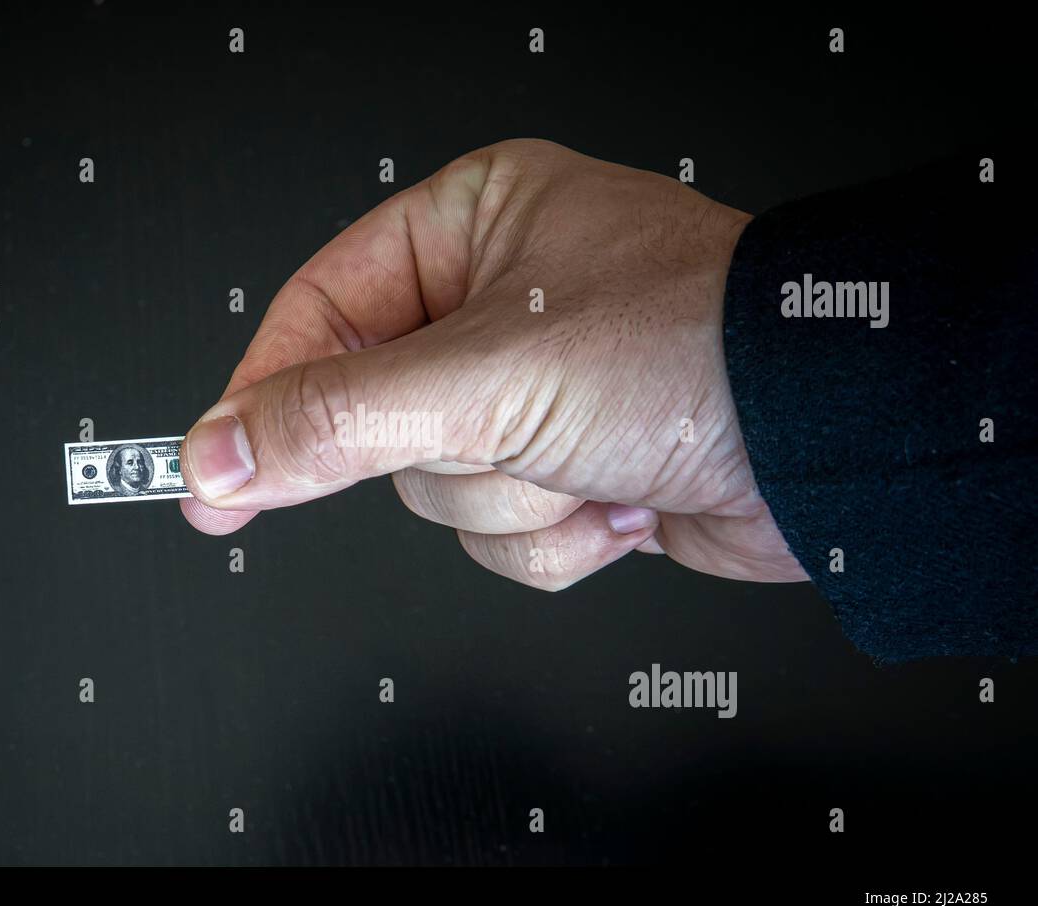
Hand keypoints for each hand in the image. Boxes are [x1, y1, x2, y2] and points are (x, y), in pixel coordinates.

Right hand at [179, 138, 806, 588]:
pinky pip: (504, 537)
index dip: (262, 397)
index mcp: (472, 227)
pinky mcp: (574, 468)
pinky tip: (619, 496)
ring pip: (442, 492)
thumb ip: (334, 420)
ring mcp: (538, 392)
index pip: (317, 312)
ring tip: (586, 456)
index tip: (213, 472)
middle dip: (452, 453)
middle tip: (510, 430)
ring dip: (514, 498)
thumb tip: (221, 453)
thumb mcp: (484, 374)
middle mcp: (500, 305)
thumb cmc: (697, 346)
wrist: (833, 438)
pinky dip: (557, 537)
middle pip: (376, 419)